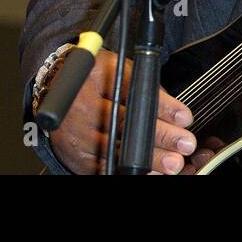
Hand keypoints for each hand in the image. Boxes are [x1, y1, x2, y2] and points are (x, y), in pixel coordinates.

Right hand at [46, 49, 200, 174]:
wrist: (56, 90)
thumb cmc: (96, 79)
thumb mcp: (120, 69)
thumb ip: (145, 88)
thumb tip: (175, 113)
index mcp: (97, 74)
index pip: (135, 91)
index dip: (162, 107)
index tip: (184, 118)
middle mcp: (82, 102)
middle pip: (125, 123)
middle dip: (159, 135)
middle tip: (185, 144)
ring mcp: (75, 130)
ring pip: (115, 148)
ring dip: (147, 159)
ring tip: (172, 163)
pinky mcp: (73, 152)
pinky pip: (102, 166)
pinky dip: (127, 170)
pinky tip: (147, 172)